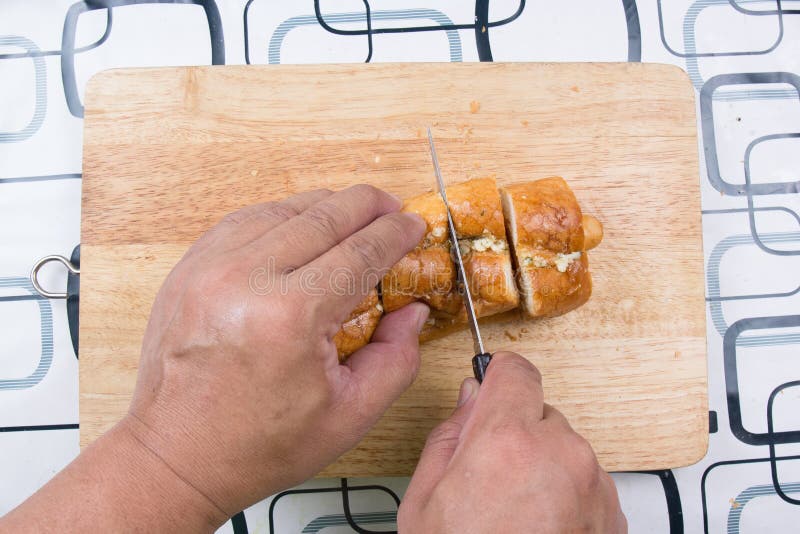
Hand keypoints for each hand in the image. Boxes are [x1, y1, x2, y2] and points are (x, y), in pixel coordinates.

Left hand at [121, 185, 427, 522]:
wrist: (176, 455)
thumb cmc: (258, 444)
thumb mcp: (349, 415)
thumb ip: (395, 359)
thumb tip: (412, 310)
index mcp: (290, 316)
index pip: (360, 252)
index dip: (395, 233)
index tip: (414, 225)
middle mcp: (245, 278)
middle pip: (324, 216)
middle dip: (367, 205)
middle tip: (391, 207)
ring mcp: (210, 267)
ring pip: (283, 209)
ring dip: (325, 206)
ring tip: (351, 215)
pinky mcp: (189, 268)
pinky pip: (244, 220)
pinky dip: (280, 216)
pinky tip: (300, 224)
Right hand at [399, 352, 625, 532]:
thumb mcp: (424, 498)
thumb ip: (450, 433)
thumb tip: (470, 398)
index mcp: (506, 440)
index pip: (516, 371)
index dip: (499, 377)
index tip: (494, 386)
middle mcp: (560, 453)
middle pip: (541, 412)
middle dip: (518, 432)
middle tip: (493, 475)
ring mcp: (593, 485)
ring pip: (566, 448)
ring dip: (545, 464)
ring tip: (518, 512)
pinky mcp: (612, 514)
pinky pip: (587, 481)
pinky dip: (567, 494)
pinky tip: (541, 526)